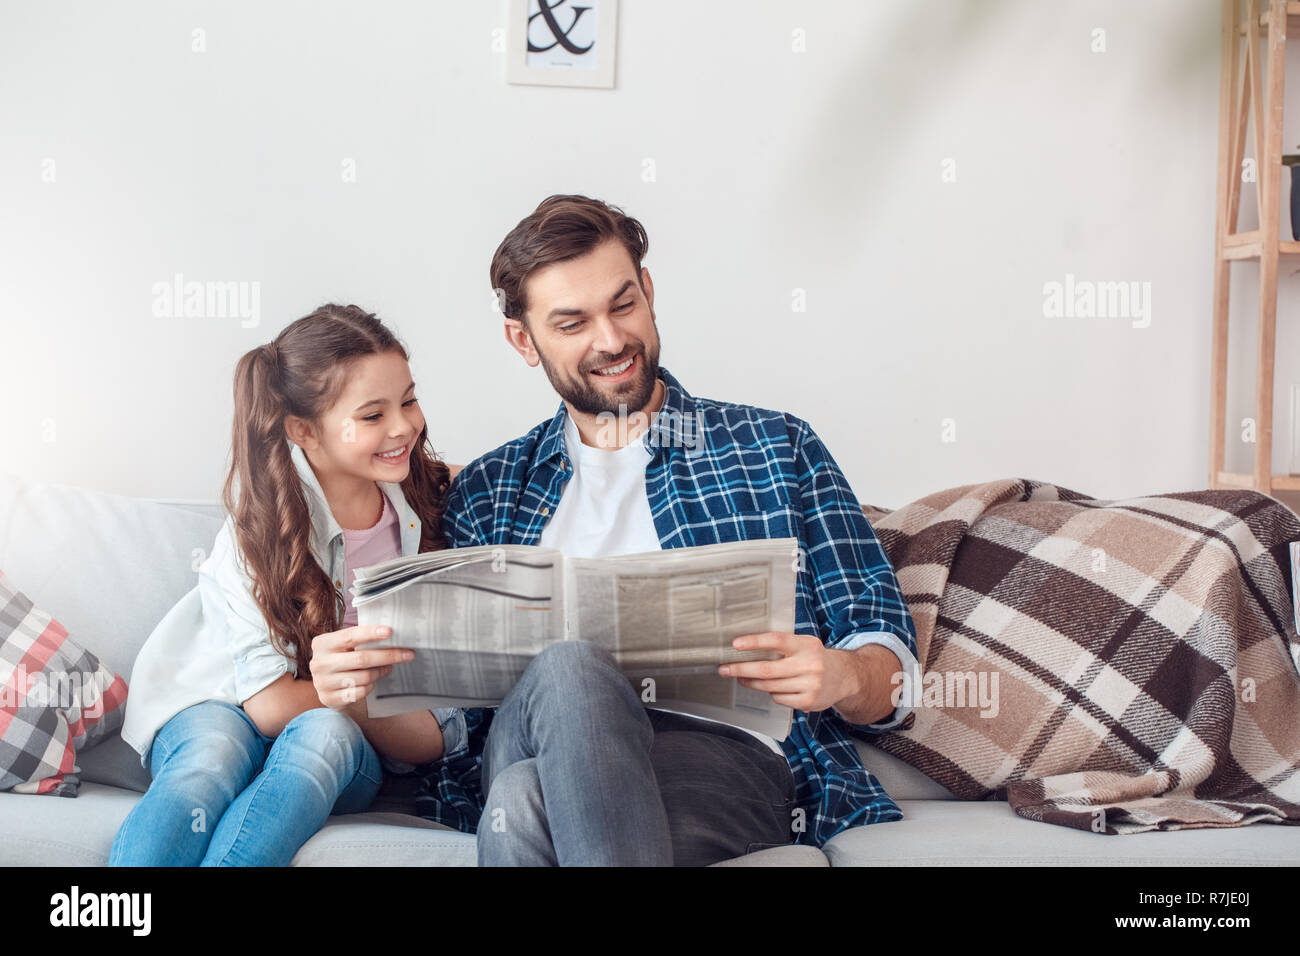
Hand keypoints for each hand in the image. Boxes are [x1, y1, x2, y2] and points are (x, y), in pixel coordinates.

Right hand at [310, 625, 412, 716]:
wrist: (328, 686)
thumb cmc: (342, 660)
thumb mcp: (345, 647)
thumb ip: (361, 640)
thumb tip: (391, 635)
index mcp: (322, 643)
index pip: (350, 636)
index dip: (371, 633)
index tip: (390, 631)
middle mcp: (319, 662)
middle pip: (361, 658)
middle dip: (388, 656)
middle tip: (408, 654)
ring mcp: (322, 682)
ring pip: (364, 677)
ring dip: (380, 672)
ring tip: (388, 667)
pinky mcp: (329, 699)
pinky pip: (360, 692)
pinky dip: (370, 686)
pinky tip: (372, 682)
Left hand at [718, 631, 857, 712]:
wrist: (845, 677)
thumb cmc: (816, 657)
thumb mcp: (804, 644)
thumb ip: (782, 644)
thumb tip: (746, 646)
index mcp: (806, 645)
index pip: (776, 640)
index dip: (754, 642)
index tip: (735, 644)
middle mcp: (809, 664)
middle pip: (767, 669)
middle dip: (742, 669)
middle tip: (724, 669)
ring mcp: (810, 685)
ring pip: (770, 686)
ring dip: (751, 682)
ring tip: (741, 678)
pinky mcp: (808, 702)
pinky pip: (779, 698)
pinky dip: (771, 693)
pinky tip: (771, 688)